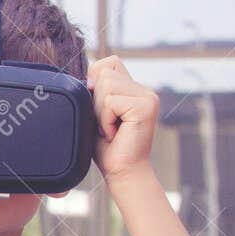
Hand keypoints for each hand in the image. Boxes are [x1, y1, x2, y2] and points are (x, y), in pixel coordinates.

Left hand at [88, 55, 160, 180]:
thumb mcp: (94, 114)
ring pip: (105, 86)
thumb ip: (93, 92)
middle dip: (94, 101)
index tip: (97, 108)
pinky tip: (114, 133)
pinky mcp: (146, 106)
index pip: (108, 63)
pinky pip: (110, 101)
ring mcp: (147, 96)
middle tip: (105, 124)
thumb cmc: (106, 148)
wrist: (121, 172)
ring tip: (109, 129)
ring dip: (99, 112)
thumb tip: (87, 77)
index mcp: (132, 89)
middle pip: (103, 73)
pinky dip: (105, 120)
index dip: (94, 81)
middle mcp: (143, 89)